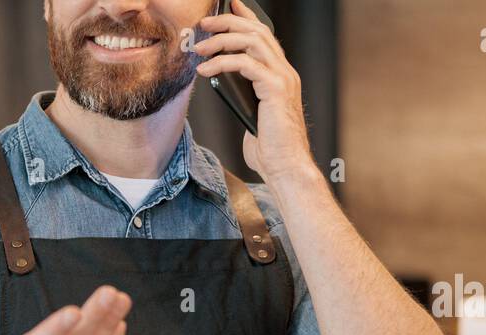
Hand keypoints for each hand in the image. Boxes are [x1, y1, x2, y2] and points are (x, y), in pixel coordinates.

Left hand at [194, 0, 316, 183]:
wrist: (285, 167)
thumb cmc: (270, 148)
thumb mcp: (251, 115)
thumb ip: (243, 96)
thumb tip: (221, 83)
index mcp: (281, 75)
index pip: (264, 36)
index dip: (246, 17)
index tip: (228, 5)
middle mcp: (285, 71)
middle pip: (256, 32)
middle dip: (228, 22)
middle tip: (204, 24)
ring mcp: (282, 78)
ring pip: (251, 42)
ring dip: (221, 40)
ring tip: (199, 47)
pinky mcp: (275, 88)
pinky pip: (245, 64)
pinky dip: (221, 63)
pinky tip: (204, 70)